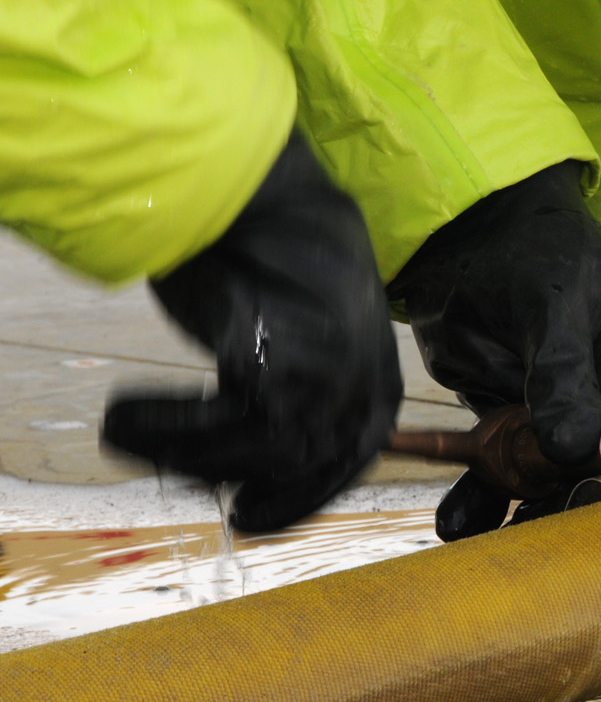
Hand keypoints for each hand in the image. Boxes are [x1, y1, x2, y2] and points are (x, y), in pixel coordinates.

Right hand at [103, 134, 402, 529]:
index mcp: (379, 377)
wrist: (268, 195)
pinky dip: (161, 431)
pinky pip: (212, 430)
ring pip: (254, 454)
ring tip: (123, 430)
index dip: (306, 490)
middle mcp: (360, 389)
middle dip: (258, 486)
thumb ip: (307, 370)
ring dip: (184, 452)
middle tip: (206, 492)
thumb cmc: (284, 247)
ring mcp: (322, 385)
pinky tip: (120, 421)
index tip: (255, 507)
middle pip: (305, 465)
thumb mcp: (319, 321)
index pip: (350, 456)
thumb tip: (260, 414)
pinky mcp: (270, 375)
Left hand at [388, 161, 600, 540]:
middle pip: (593, 473)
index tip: (570, 486)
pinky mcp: (510, 422)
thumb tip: (572, 442)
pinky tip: (454, 518)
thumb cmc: (534, 247)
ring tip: (471, 530)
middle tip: (518, 515)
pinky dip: (477, 493)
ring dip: (510, 506)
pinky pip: (498, 468)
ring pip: (543, 479)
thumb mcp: (554, 300)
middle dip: (555, 499)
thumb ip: (563, 371)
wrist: (464, 231)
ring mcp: (556, 418)